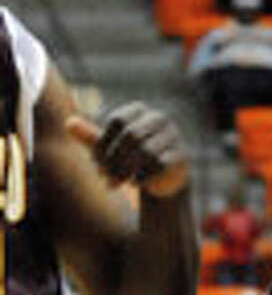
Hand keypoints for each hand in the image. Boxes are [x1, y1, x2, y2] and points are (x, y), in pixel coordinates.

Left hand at [69, 102, 190, 198]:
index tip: (95, 162)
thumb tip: (68, 123)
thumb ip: (91, 136)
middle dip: (113, 159)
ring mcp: (173, 136)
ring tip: (114, 183)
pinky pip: (159, 165)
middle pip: (131, 135)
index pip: (118, 119)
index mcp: (141, 111)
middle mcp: (160, 119)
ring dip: (125, 171)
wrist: (164, 178)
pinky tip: (135, 183)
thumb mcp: (110, 148)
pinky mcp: (181, 156)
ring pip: (145, 151)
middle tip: (102, 177)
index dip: (103, 142)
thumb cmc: (132, 158)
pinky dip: (142, 177)